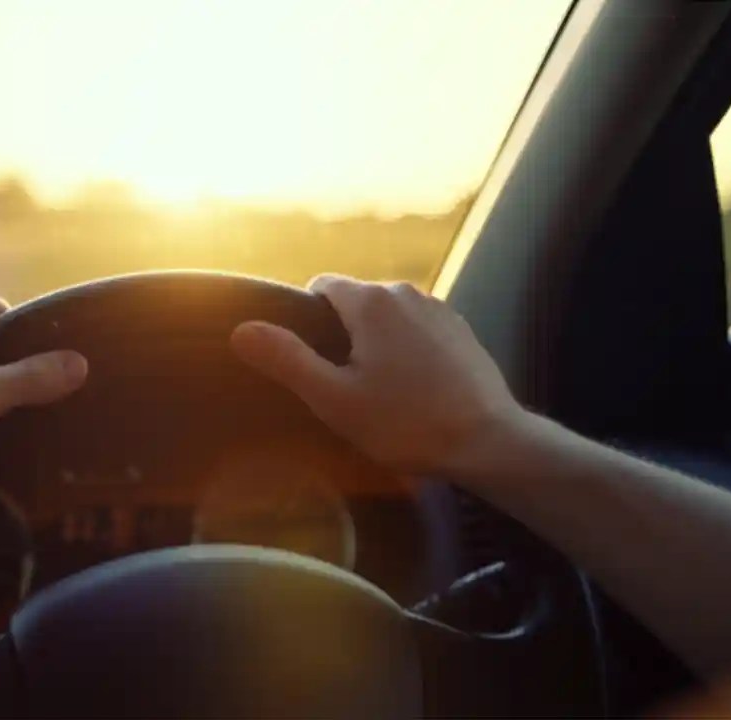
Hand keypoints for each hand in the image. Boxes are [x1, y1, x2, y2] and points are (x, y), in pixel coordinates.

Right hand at [230, 275, 524, 473]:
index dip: (305, 320)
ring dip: (374, 343)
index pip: (321, 285)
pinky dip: (405, 351)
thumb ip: (287, 360)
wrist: (489, 442)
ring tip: (377, 392)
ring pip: (388, 317)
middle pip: (355, 302)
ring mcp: (439, 309)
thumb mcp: (334, 399)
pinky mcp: (462, 332)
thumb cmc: (405, 423)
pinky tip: (411, 391)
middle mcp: (406, 291)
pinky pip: (416, 331)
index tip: (308, 363)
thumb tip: (242, 329)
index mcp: (371, 300)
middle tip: (339, 386)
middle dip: (340, 334)